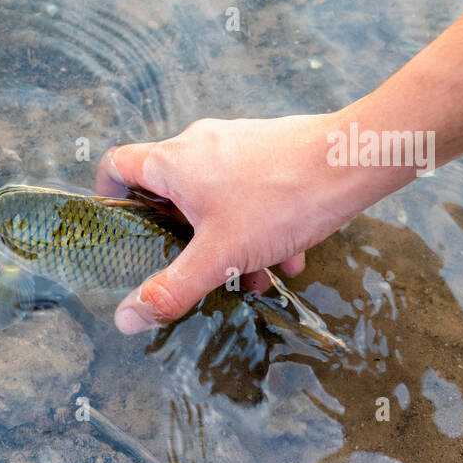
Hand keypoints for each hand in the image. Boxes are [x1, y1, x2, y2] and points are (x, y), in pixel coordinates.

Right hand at [96, 112, 410, 333]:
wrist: (354, 160)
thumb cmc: (280, 200)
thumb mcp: (219, 257)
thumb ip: (171, 289)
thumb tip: (126, 318)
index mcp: (174, 163)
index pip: (116, 165)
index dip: (108, 195)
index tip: (121, 229)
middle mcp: (200, 144)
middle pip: (168, 188)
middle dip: (180, 235)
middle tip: (191, 266)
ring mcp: (237, 144)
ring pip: (214, 194)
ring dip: (226, 237)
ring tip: (252, 276)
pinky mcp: (271, 149)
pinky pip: (250, 189)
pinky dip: (259, 224)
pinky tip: (287, 259)